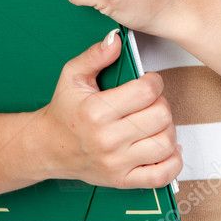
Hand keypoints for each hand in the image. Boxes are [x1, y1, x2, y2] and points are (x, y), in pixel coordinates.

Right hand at [38, 29, 182, 189]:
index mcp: (96, 111)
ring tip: (154, 122)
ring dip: (167, 129)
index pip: (146, 91)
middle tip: (151, 101)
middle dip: (161, 103)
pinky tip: (166, 147)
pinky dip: (172, 162)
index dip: (154, 81)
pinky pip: (161, 176)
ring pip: (165, 143)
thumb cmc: (63, 111)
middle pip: (160, 116)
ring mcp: (116, 163)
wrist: (47, 148)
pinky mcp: (122, 181)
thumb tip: (116, 39)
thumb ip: (95, 55)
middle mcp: (107, 140)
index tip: (148, 81)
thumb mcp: (72, 76)